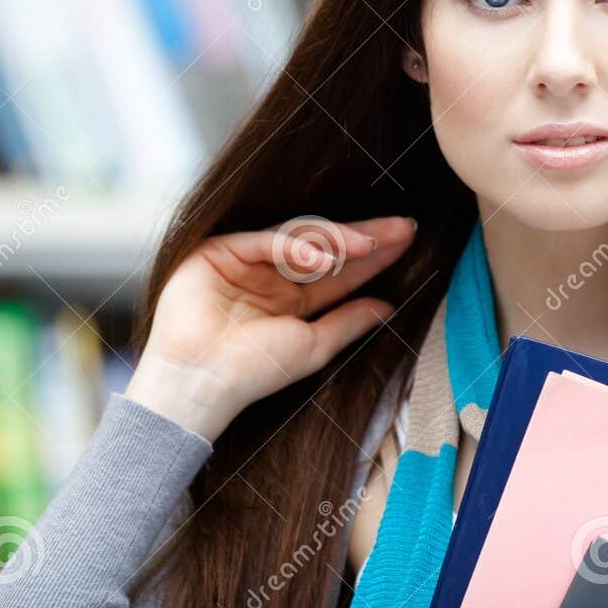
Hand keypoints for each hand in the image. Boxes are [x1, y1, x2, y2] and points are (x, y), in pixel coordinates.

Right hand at [124, 215, 417, 438]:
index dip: (373, 257)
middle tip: (402, 228)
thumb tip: (387, 306)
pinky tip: (322, 260)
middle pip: (325, 247)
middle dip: (364, 237)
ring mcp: (246, 261)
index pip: (339, 272)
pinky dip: (295, 247)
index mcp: (292, 301)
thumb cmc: (254, 372)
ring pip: (299, 237)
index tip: (405, 241)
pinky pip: (265, 240)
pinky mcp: (220, 251)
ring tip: (368, 246)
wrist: (202, 380)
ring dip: (336, 240)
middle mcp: (272, 277)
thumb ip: (348, 323)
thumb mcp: (314, 346)